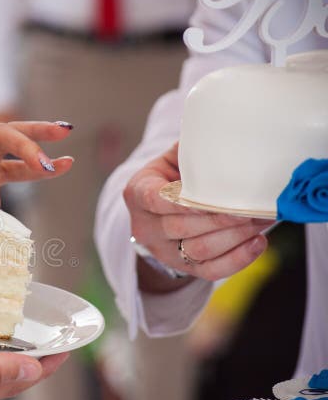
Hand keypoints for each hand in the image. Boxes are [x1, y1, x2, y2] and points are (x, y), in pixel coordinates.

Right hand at [124, 144, 270, 290]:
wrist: (158, 210)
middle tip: (252, 205)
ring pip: (199, 249)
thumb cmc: (171, 177)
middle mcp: (145, 226)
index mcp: (137, 193)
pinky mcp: (181, 267)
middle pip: (182, 227)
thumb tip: (226, 128)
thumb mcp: (171, 158)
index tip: (211, 195)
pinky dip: (237, 259)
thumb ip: (193, 148)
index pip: (155, 200)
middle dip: (221, 217)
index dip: (182, 201)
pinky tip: (257, 243)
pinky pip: (209, 271)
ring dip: (234, 236)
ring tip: (260, 220)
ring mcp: (162, 250)